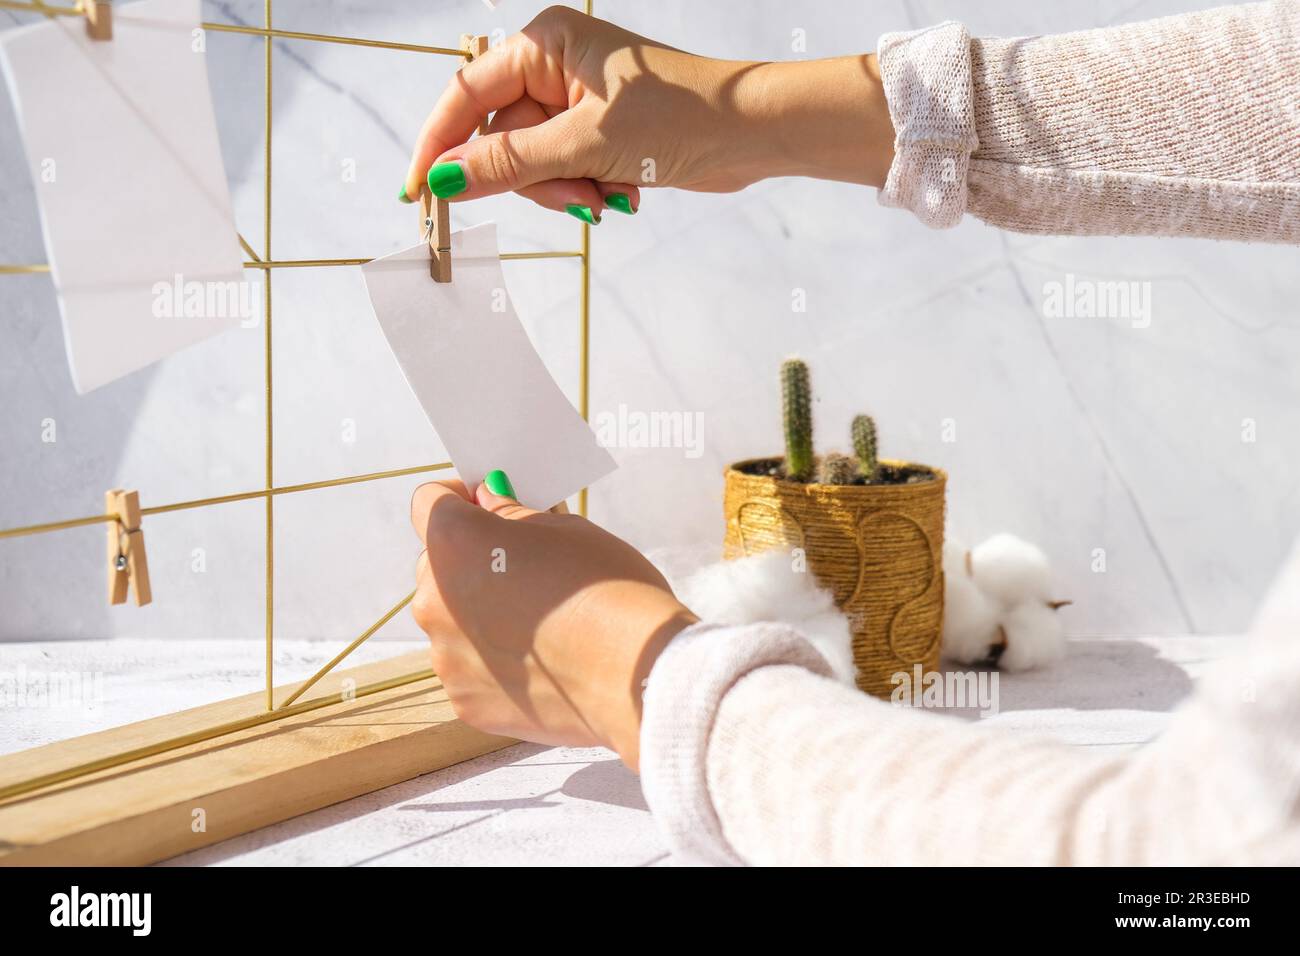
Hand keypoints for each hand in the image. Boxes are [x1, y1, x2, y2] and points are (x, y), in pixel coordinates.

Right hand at [401, 6, 893, 216]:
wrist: (751, 133)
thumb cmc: (679, 116)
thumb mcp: (584, 145)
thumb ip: (508, 164)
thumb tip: (444, 179)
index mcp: (544, 45)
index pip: (465, 96)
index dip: (438, 145)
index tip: (418, 193)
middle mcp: (554, 67)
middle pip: (500, 139)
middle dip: (534, 180)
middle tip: (575, 199)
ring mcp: (576, 102)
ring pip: (533, 164)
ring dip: (565, 191)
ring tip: (609, 197)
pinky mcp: (598, 133)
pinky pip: (564, 172)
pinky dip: (586, 191)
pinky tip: (625, 195)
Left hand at [409, 475, 697, 769]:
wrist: (632, 673)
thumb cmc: (606, 590)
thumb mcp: (566, 528)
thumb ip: (512, 513)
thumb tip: (488, 502)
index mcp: (454, 544)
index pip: (429, 503)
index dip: (459, 499)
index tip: (486, 506)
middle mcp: (433, 601)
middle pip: (438, 566)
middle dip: (472, 560)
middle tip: (526, 567)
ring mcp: (446, 657)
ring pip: (453, 622)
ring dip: (482, 614)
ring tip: (542, 624)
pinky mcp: (465, 701)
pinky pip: (471, 669)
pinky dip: (496, 662)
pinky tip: (542, 662)